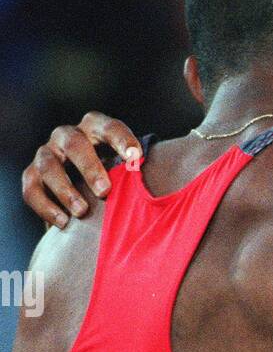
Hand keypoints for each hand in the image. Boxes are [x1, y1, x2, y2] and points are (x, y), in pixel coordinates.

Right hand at [21, 112, 141, 226]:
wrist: (85, 200)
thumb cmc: (115, 183)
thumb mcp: (126, 174)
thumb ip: (137, 176)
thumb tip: (162, 191)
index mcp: (94, 129)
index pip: (108, 127)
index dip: (121, 139)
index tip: (135, 157)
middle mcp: (67, 137)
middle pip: (74, 143)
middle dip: (89, 167)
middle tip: (104, 191)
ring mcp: (47, 155)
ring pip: (48, 165)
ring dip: (65, 189)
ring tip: (82, 212)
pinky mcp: (31, 177)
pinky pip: (31, 190)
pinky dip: (46, 207)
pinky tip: (64, 224)